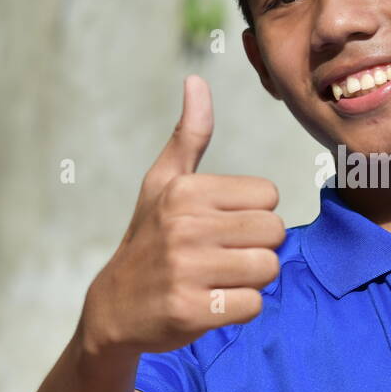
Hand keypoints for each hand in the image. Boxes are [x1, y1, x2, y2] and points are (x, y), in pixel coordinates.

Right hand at [81, 75, 283, 355]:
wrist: (115, 307)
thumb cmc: (149, 238)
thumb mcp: (162, 182)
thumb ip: (189, 135)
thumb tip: (196, 80)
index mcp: (186, 190)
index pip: (268, 196)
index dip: (254, 214)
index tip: (222, 227)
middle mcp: (184, 226)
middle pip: (275, 232)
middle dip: (257, 247)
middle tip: (223, 257)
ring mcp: (186, 270)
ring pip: (268, 268)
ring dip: (251, 279)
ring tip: (218, 279)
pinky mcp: (190, 311)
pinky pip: (253, 305)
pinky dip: (241, 309)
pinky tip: (212, 303)